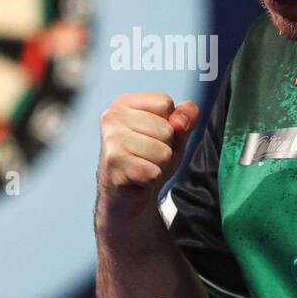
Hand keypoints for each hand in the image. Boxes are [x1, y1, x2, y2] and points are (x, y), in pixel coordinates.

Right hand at [96, 91, 199, 225]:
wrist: (127, 195)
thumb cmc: (148, 158)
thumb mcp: (174, 133)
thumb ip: (185, 116)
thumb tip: (181, 120)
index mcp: (124, 102)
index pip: (166, 103)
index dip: (170, 124)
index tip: (152, 136)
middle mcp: (112, 116)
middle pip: (167, 129)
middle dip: (165, 148)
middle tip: (147, 156)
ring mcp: (111, 139)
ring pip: (162, 152)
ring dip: (159, 165)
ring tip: (143, 166)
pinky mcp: (113, 163)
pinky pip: (153, 172)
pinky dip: (152, 180)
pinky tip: (138, 179)